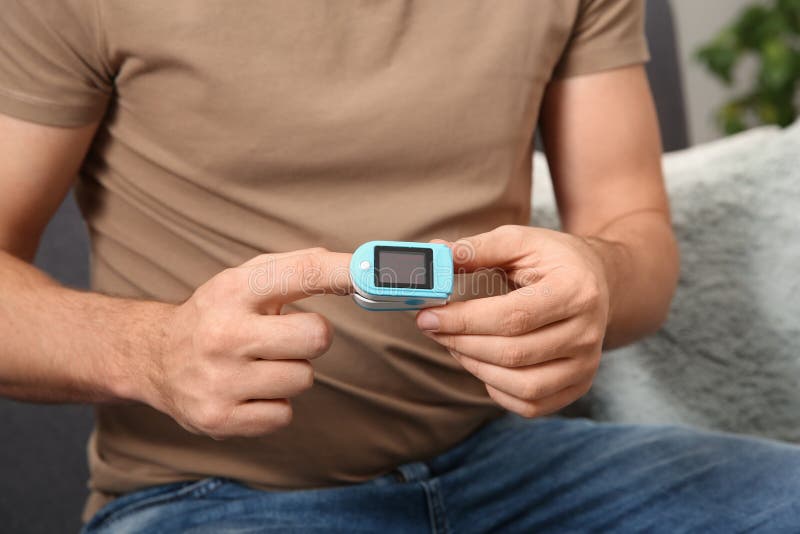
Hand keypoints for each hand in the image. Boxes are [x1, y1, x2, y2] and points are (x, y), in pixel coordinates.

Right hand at [141, 248, 350, 439]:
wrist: (156, 358)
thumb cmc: (218, 313)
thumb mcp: (246, 279)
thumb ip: (299, 267)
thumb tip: (354, 267)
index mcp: (233, 290)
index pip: (302, 274)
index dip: (344, 272)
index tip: (371, 274)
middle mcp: (224, 333)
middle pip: (317, 338)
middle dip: (312, 338)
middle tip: (285, 337)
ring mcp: (219, 380)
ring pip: (304, 380)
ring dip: (291, 373)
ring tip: (259, 364)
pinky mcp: (219, 419)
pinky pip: (284, 415)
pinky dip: (274, 405)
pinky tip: (248, 390)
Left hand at [416, 225, 611, 417]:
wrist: (597, 281)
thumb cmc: (552, 259)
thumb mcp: (519, 241)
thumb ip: (477, 249)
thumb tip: (436, 256)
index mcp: (576, 290)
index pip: (513, 316)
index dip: (464, 320)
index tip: (428, 316)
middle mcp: (588, 333)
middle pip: (514, 353)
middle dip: (462, 343)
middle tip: (432, 328)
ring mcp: (585, 364)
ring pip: (523, 385)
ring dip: (476, 367)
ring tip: (454, 343)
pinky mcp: (578, 385)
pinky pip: (531, 404)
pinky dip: (498, 390)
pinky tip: (482, 364)